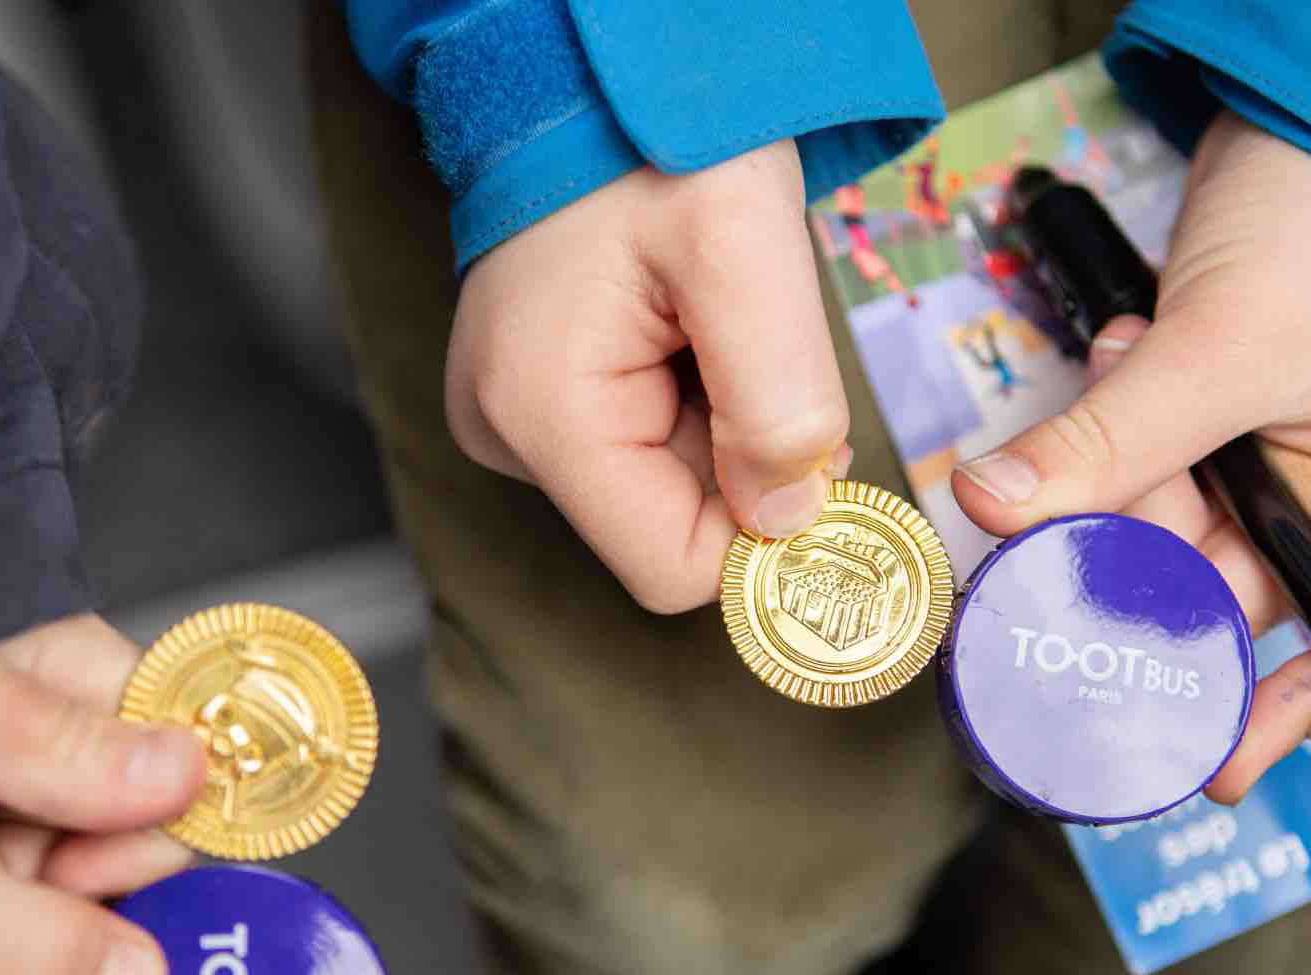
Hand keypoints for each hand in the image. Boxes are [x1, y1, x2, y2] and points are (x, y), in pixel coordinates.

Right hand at [446, 140, 853, 613]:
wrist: (586, 70)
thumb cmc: (651, 135)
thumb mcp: (743, 249)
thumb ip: (778, 402)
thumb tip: (790, 522)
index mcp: (542, 414)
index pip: (673, 568)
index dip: (758, 528)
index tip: (804, 443)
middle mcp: (506, 436)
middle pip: (671, 528)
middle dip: (742, 460)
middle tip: (748, 345)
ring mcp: (512, 420)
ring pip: (666, 490)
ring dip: (722, 425)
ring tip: (707, 321)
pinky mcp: (534, 401)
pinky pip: (643, 448)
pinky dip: (692, 403)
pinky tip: (683, 327)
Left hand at [952, 113, 1310, 800]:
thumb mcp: (1233, 344)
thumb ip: (1117, 438)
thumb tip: (998, 507)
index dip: (1300, 721)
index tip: (1201, 754)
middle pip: (1239, 603)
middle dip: (1147, 570)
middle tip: (1063, 554)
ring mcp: (1284, 471)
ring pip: (1173, 535)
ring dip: (1120, 485)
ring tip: (1119, 387)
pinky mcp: (1220, 430)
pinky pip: (1148, 470)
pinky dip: (1116, 435)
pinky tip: (1124, 351)